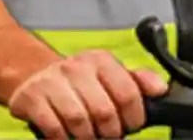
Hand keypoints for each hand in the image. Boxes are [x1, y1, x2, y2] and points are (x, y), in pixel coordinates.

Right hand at [7, 50, 167, 139]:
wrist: (34, 74)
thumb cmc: (79, 79)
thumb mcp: (110, 73)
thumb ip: (138, 81)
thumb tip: (161, 90)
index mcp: (101, 61)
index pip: (128, 92)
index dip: (134, 117)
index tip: (132, 125)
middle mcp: (77, 68)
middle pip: (104, 111)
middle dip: (111, 132)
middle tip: (110, 136)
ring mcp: (53, 82)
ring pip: (79, 121)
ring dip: (88, 137)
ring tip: (91, 136)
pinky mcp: (32, 99)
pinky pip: (54, 129)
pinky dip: (64, 139)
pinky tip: (69, 136)